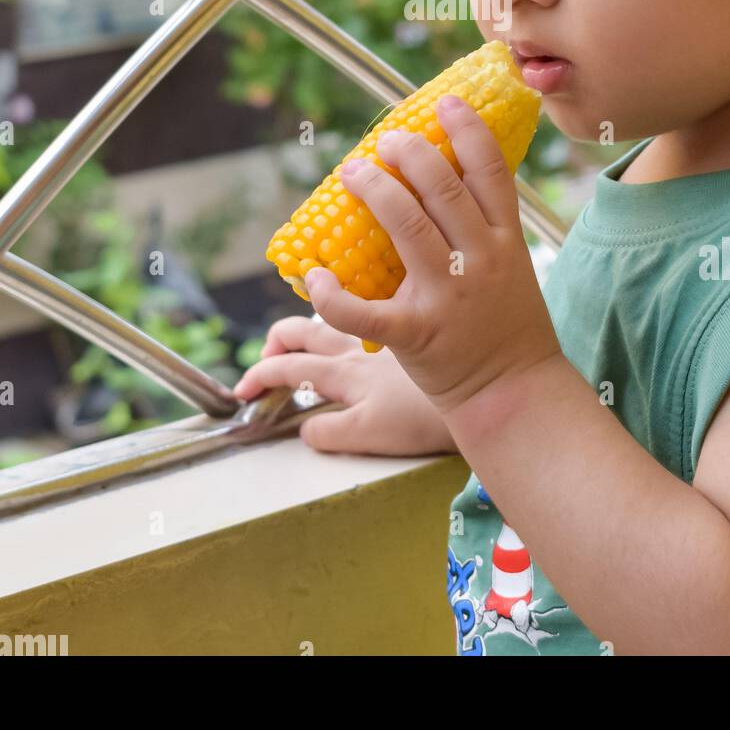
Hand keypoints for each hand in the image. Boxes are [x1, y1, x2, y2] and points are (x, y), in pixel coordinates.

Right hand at [234, 315, 455, 455]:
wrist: (485, 392)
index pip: (288, 367)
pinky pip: (370, 300)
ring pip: (336, 311)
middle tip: (268, 352)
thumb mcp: (371, 434)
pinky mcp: (407, 322)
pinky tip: (358, 295)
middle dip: (278, 338)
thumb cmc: (426, 418)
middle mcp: (358, 347)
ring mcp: (381, 334)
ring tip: (309, 312)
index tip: (244, 389)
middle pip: (302, 331)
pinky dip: (356, 297)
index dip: (261, 374)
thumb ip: (332, 432)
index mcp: (344, 373)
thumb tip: (304, 431)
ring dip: (316, 308)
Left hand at [300, 93, 562, 416]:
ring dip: (375, 191)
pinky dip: (333, 294)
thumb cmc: (507, 326)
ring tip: (352, 171)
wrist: (513, 394)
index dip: (468, 131)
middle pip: (443, 189)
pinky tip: (316, 275)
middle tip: (386, 140)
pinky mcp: (416, 334)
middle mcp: (480, 260)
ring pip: (406, 227)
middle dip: (410, 154)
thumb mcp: (512, 266)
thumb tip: (445, 175)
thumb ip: (484, 227)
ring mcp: (448, 296)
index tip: (446, 103)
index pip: (491, 171)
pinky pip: (364, 310)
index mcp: (506, 240)